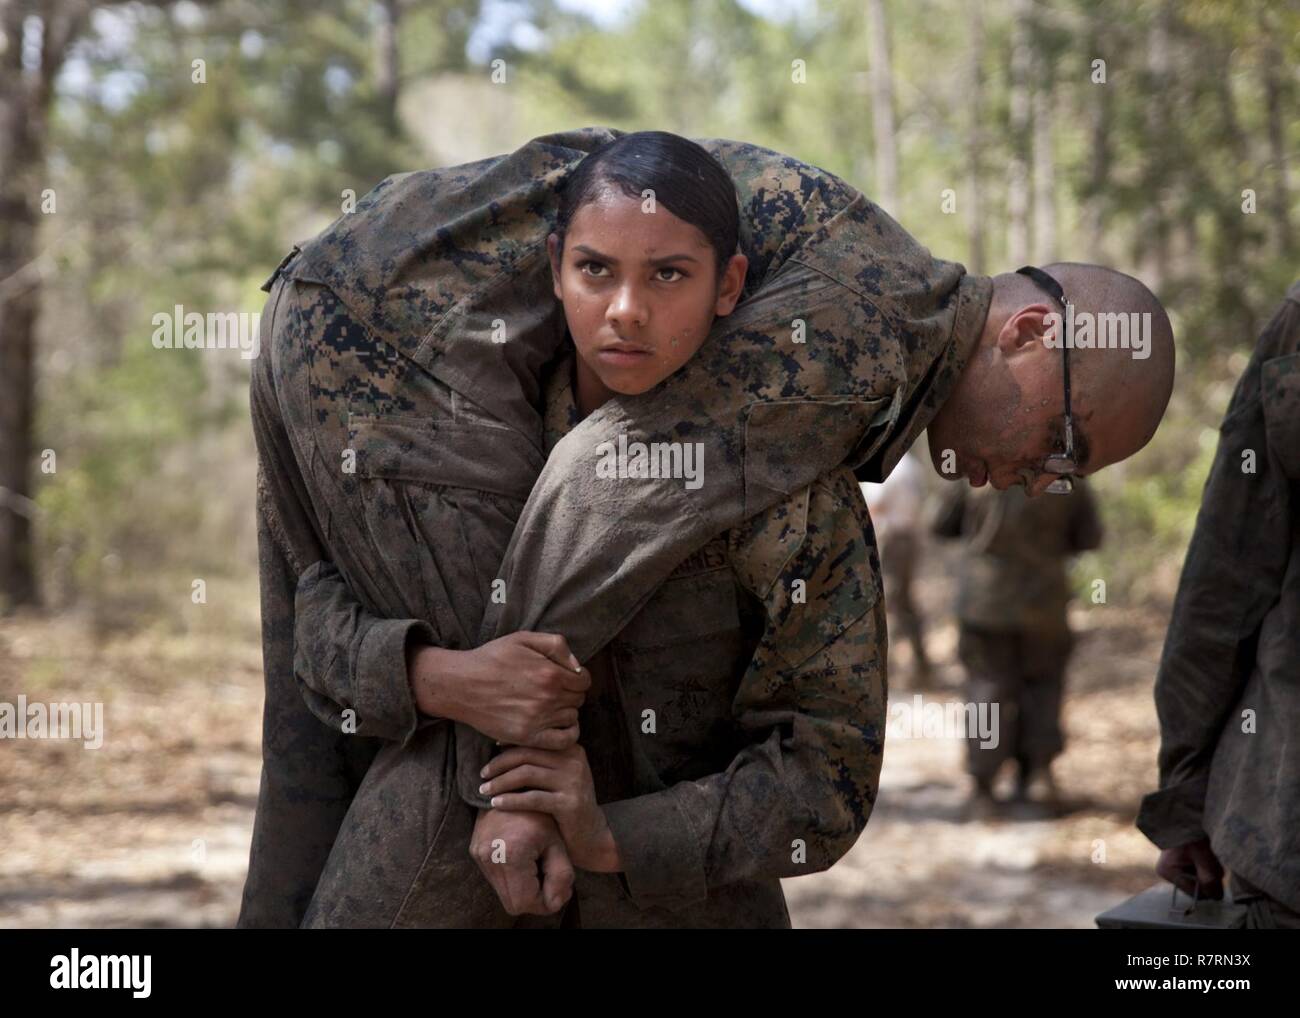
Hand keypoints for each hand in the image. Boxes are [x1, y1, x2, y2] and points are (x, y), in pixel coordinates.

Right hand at [410, 632, 589, 749]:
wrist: (460, 684)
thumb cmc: (491, 658)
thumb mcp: (523, 638)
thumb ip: (557, 646)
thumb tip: (577, 666)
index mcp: (549, 673)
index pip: (584, 681)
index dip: (577, 678)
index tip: (564, 678)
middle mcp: (547, 698)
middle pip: (578, 699)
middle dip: (570, 693)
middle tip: (553, 691)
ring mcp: (538, 719)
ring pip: (571, 718)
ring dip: (564, 711)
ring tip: (548, 706)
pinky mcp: (526, 736)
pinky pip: (563, 741)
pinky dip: (567, 735)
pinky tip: (556, 726)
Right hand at [469, 808, 573, 915]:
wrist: (514, 783)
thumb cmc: (542, 812)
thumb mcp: (557, 842)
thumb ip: (561, 875)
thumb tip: (555, 902)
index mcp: (512, 853)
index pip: (525, 902)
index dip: (546, 902)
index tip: (562, 887)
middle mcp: (489, 856)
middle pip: (513, 901)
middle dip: (536, 897)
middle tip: (552, 878)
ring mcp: (478, 854)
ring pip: (504, 892)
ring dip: (523, 887)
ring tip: (539, 865)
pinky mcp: (474, 850)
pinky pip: (496, 878)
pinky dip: (513, 876)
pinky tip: (526, 859)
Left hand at [480, 743, 619, 872]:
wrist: (592, 834)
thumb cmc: (567, 803)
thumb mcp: (559, 776)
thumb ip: (541, 760)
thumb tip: (502, 745)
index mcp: (571, 749)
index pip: (533, 741)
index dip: (508, 747)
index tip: (491, 754)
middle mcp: (574, 760)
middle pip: (527, 755)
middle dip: (499, 764)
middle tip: (482, 775)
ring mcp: (574, 781)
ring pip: (527, 774)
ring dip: (500, 782)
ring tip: (485, 790)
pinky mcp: (569, 803)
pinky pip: (532, 798)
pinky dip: (510, 800)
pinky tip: (496, 804)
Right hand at [1156, 837, 1223, 899]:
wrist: (1186, 816)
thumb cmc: (1191, 834)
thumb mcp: (1203, 856)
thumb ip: (1209, 879)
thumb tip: (1216, 898)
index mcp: (1168, 872)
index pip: (1194, 892)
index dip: (1209, 886)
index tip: (1214, 870)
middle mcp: (1168, 873)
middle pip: (1197, 886)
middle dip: (1209, 876)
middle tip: (1211, 859)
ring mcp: (1174, 868)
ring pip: (1199, 879)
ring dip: (1209, 870)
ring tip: (1209, 854)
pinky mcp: (1180, 863)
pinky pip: (1198, 872)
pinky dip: (1205, 866)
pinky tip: (1205, 854)